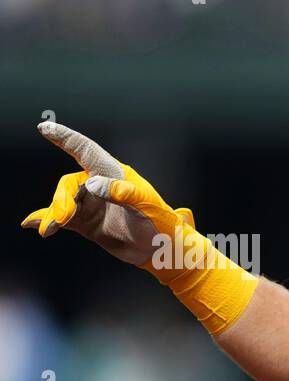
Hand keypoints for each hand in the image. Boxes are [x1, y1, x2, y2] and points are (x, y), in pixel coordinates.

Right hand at [21, 121, 194, 275]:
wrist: (163, 251)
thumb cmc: (161, 222)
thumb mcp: (147, 205)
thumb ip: (121, 193)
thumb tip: (91, 184)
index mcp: (115, 173)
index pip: (86, 151)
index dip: (66, 138)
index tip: (45, 129)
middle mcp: (100, 185)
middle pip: (70, 184)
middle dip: (62, 199)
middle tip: (63, 219)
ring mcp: (92, 204)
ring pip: (64, 202)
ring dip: (55, 214)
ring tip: (49, 229)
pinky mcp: (87, 223)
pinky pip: (64, 219)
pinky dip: (48, 219)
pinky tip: (33, 224)